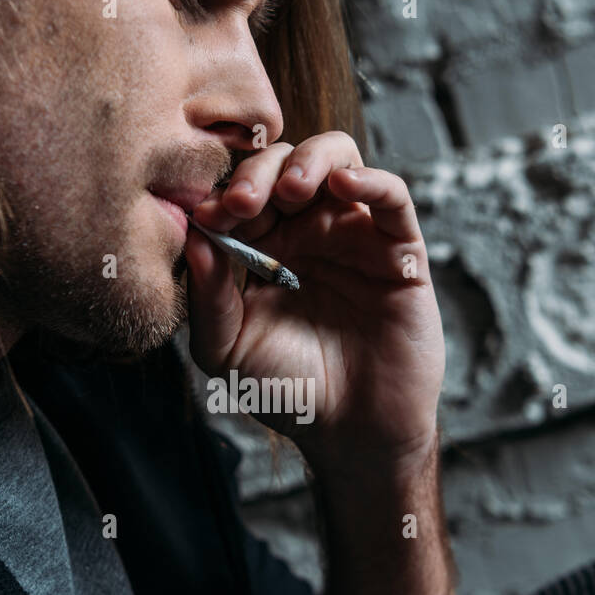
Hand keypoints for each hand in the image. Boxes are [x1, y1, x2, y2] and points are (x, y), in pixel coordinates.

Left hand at [184, 130, 444, 475]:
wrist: (350, 434)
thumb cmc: (286, 392)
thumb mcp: (228, 350)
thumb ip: (207, 298)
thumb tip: (194, 235)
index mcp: (262, 248)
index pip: (240, 195)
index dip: (222, 195)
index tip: (208, 216)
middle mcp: (307, 233)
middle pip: (283, 165)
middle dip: (258, 173)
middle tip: (241, 203)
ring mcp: (355, 236)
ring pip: (338, 160)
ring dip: (311, 160)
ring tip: (290, 190)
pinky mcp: (400, 250)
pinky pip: (392, 196)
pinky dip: (371, 179)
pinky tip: (344, 186)